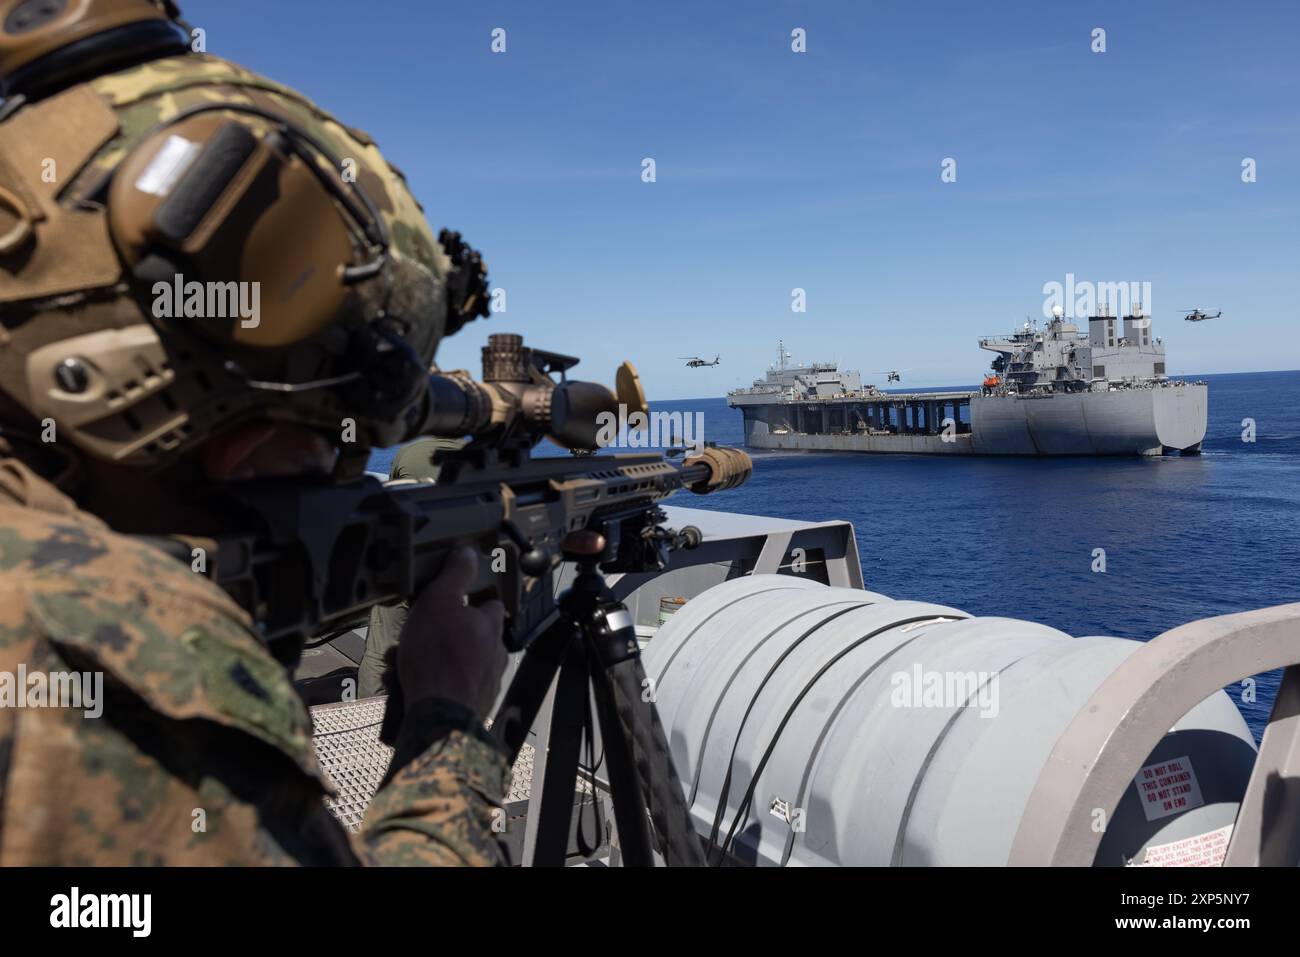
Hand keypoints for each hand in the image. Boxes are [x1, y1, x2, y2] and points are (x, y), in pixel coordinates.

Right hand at [396, 546, 506, 720]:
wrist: (438, 713)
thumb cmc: (438, 657)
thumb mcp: (439, 601)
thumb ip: (454, 575)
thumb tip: (467, 553)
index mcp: (489, 626)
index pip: (489, 605)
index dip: (467, 602)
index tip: (448, 604)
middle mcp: (493, 653)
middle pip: (464, 636)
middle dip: (434, 637)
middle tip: (411, 639)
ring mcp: (484, 680)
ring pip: (450, 663)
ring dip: (423, 661)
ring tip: (398, 665)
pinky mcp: (470, 703)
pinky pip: (445, 688)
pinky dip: (425, 684)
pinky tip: (403, 685)